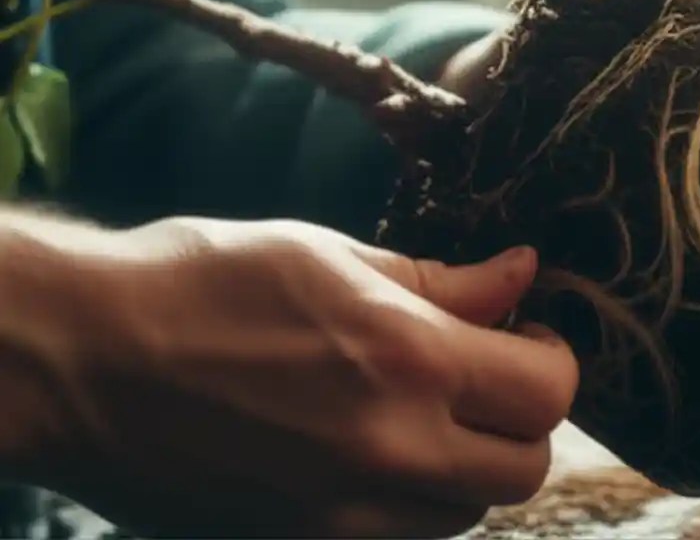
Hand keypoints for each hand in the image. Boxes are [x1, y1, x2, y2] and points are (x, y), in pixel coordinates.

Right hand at [2, 216, 576, 537]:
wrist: (80, 361)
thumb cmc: (198, 282)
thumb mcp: (329, 255)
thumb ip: (442, 279)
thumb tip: (521, 274)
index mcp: (408, 361)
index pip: (549, 391)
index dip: (552, 359)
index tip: (526, 337)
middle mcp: (391, 452)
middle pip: (525, 468)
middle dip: (520, 421)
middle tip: (483, 378)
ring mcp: (346, 517)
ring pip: (466, 513)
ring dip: (465, 466)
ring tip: (415, 415)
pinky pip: (401, 539)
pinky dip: (408, 503)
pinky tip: (367, 455)